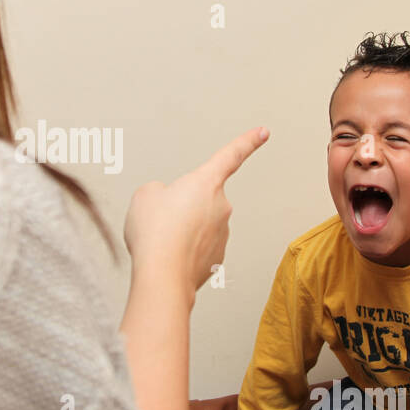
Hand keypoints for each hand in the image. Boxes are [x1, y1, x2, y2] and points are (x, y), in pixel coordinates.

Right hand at [123, 126, 268, 298]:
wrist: (162, 277)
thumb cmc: (155, 234)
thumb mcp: (145, 195)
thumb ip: (160, 191)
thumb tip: (167, 203)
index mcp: (206, 182)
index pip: (231, 155)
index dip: (248, 141)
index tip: (263, 132)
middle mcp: (221, 206)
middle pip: (199, 200)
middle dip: (181, 207)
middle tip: (160, 221)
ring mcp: (222, 234)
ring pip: (197, 225)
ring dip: (180, 230)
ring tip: (162, 241)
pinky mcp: (216, 259)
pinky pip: (197, 248)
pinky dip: (183, 251)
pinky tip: (169, 257)